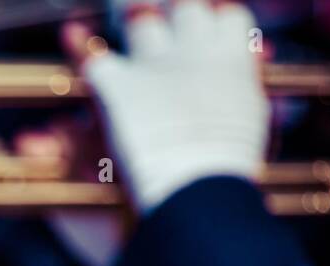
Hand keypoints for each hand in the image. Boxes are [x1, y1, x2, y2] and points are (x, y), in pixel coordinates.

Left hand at [62, 1, 269, 212]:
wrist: (199, 184)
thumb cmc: (229, 164)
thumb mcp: (252, 117)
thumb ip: (248, 82)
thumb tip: (256, 57)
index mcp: (232, 58)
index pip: (229, 15)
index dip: (217, 16)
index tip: (211, 20)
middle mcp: (193, 49)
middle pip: (184, 6)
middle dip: (175, 8)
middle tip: (162, 15)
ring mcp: (154, 63)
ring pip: (142, 18)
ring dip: (135, 17)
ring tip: (129, 14)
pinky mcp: (117, 85)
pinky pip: (92, 54)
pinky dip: (79, 44)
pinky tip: (72, 33)